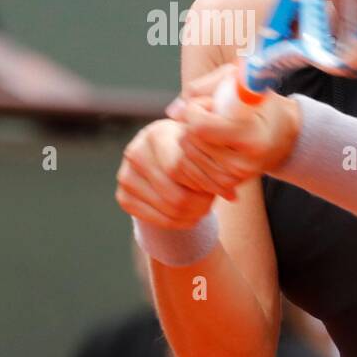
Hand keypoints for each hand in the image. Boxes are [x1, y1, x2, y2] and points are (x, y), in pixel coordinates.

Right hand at [115, 118, 236, 229]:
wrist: (163, 156)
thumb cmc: (189, 150)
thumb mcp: (203, 148)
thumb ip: (217, 166)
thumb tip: (233, 196)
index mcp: (157, 134)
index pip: (180, 168)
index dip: (203, 184)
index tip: (221, 188)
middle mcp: (135, 152)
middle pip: (175, 195)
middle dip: (200, 204)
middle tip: (212, 202)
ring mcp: (125, 176)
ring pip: (169, 210)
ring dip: (192, 214)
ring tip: (203, 207)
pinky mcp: (123, 197)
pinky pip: (157, 220)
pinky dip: (179, 222)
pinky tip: (189, 215)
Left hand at [168, 64, 301, 188]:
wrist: (282, 134)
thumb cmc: (258, 102)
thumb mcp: (237, 80)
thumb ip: (201, 89)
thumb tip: (173, 112)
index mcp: (250, 136)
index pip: (200, 127)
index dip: (196, 110)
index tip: (209, 103)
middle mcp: (243, 162)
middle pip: (190, 142)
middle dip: (191, 124)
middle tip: (211, 116)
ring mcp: (235, 177)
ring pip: (186, 157)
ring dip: (191, 139)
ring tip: (213, 129)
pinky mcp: (227, 185)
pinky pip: (190, 171)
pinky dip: (191, 155)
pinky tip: (207, 144)